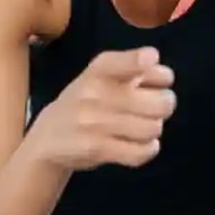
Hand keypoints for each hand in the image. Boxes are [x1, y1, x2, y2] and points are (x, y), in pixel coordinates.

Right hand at [28, 47, 176, 171]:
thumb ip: (135, 70)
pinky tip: (140, 144)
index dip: (150, 65)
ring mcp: (95, 121)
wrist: (49, 136)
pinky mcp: (96, 148)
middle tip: (156, 108)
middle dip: (165, 105)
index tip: (155, 66)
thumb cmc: (86, 101)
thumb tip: (166, 76)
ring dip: (153, 129)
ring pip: (153, 128)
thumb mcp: (102, 76)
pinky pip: (140, 152)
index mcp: (100, 69)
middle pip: (160, 102)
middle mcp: (96, 92)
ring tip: (142, 127)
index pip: (129, 63)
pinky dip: (148, 149)